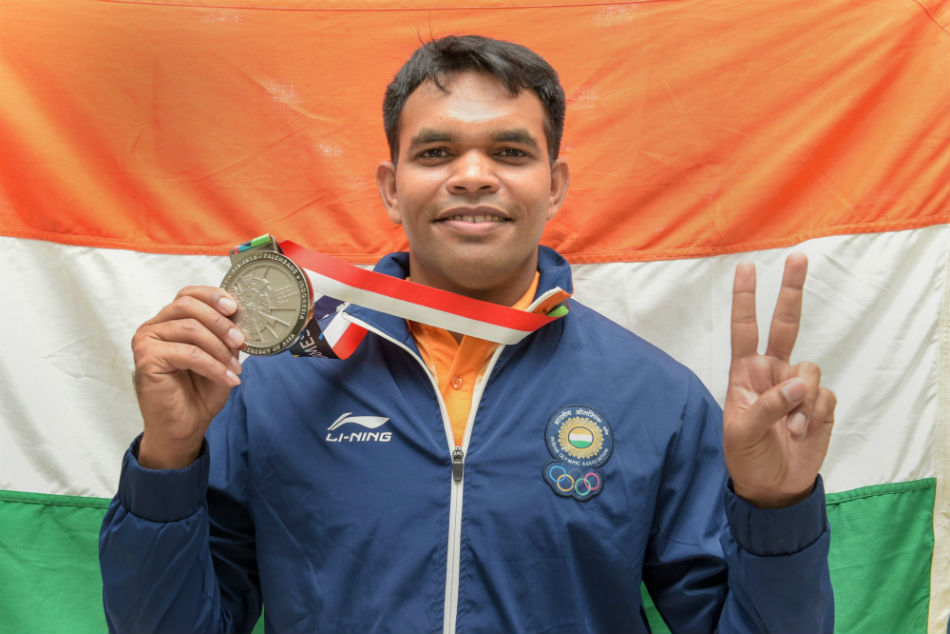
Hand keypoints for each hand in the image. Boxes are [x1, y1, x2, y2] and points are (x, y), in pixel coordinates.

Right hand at [131, 286, 244, 468]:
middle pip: (188, 306)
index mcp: (170, 320)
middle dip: (221, 322)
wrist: (184, 426)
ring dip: (220, 349)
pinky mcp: (146, 358)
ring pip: (191, 329)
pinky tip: (227, 378)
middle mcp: (154, 326)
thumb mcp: (220, 355)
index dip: (213, 296)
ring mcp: (146, 340)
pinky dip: (213, 366)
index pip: (189, 294)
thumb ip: (225, 333)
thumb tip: (241, 313)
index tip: (235, 308)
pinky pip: (188, 353)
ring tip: (235, 368)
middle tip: (241, 341)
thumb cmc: (199, 391)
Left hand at [723, 253, 835, 507]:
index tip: (747, 267)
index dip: (746, 299)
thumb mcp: (743, 433)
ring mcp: (797, 387)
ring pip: (809, 371)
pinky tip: (804, 432)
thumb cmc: (747, 457)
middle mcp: (772, 373)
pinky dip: (816, 415)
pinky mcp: (820, 404)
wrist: (774, 487)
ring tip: (788, 429)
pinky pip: (825, 396)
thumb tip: (797, 384)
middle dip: (791, 291)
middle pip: (784, 325)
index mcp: (745, 374)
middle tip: (797, 257)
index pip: (744, 329)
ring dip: (802, 403)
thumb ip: (768, 406)